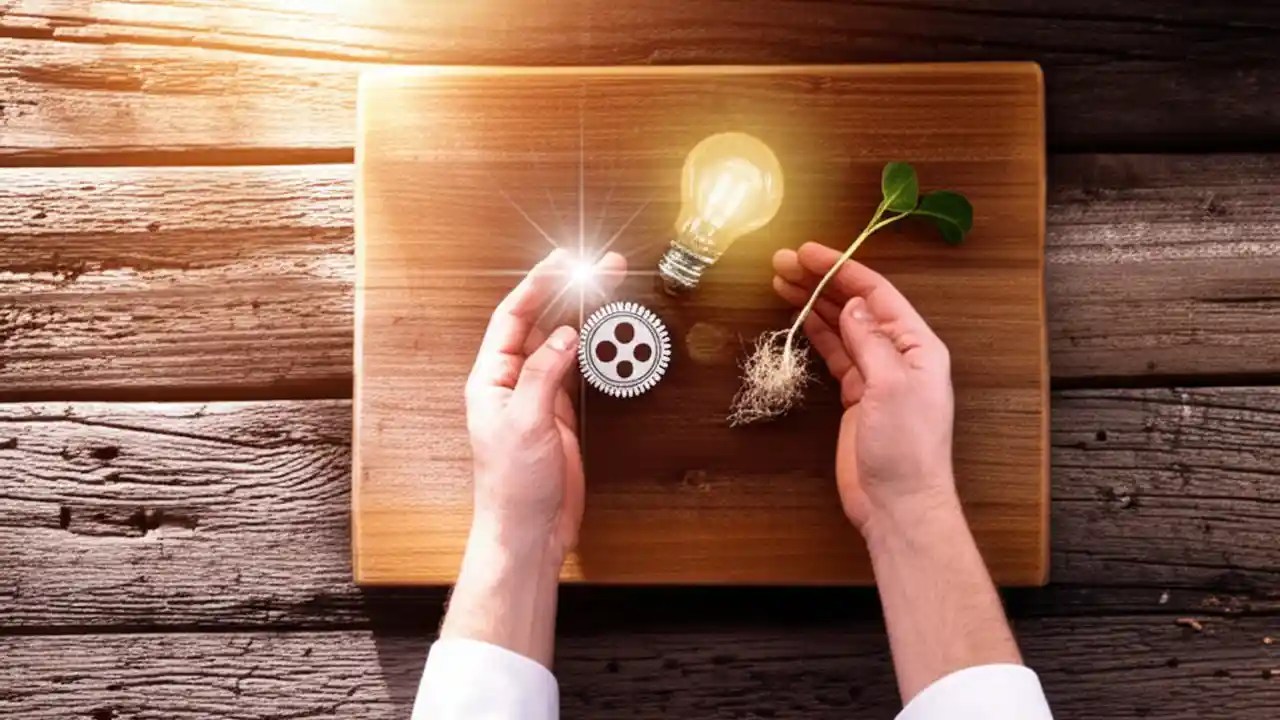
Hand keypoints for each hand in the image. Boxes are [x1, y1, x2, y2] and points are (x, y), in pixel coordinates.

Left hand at [465, 248, 626, 559]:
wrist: (529, 530)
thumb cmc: (512, 486)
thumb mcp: (524, 423)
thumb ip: (543, 375)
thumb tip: (564, 335)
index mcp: (490, 379)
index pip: (513, 317)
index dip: (538, 286)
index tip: (564, 264)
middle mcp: (511, 382)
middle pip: (540, 322)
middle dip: (566, 292)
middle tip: (597, 268)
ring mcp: (536, 396)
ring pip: (562, 343)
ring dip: (585, 317)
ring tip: (608, 291)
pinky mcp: (558, 413)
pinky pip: (576, 369)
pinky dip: (594, 350)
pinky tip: (607, 335)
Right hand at [772, 242, 955, 535]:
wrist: (898, 504)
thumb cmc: (905, 449)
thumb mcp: (891, 387)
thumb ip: (870, 343)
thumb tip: (851, 307)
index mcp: (918, 346)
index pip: (877, 294)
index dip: (842, 269)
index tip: (807, 253)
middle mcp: (899, 354)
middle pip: (857, 305)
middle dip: (821, 281)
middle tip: (782, 263)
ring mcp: (877, 375)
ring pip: (842, 326)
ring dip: (814, 303)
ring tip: (781, 281)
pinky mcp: (857, 396)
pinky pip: (835, 353)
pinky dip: (815, 333)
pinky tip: (798, 317)